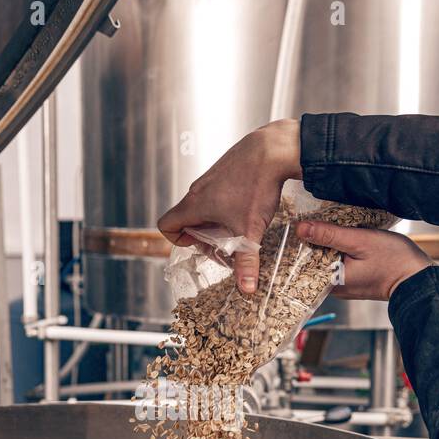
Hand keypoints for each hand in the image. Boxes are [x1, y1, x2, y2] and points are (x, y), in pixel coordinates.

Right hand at [158, 119, 301, 292]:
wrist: (272, 150)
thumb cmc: (256, 186)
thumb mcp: (250, 231)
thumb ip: (246, 262)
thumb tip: (247, 288)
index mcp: (195, 204)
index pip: (166, 225)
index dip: (177, 240)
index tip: (200, 244)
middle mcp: (197, 189)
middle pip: (186, 218)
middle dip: (202, 235)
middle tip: (224, 242)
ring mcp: (210, 177)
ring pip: (202, 205)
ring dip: (214, 220)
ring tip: (238, 225)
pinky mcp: (224, 170)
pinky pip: (215, 192)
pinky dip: (225, 205)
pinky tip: (247, 207)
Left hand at [295, 222, 433, 300]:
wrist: (418, 279)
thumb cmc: (394, 261)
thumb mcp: (360, 241)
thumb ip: (330, 235)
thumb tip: (301, 228)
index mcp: (331, 281)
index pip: (304, 260)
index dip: (303, 240)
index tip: (303, 223)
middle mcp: (334, 287)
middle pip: (315, 260)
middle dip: (317, 240)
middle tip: (322, 220)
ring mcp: (344, 285)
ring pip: (328, 260)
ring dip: (330, 244)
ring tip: (335, 225)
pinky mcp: (354, 280)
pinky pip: (340, 263)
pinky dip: (341, 250)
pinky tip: (348, 238)